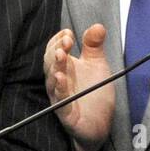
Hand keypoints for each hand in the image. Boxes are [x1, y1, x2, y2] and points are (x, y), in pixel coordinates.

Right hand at [45, 23, 112, 150]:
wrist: (99, 124)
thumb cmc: (94, 94)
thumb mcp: (97, 65)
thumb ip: (95, 46)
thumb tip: (97, 25)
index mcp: (64, 68)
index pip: (55, 50)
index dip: (59, 40)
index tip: (68, 32)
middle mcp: (58, 81)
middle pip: (50, 62)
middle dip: (57, 50)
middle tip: (67, 41)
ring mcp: (60, 96)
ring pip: (52, 80)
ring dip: (56, 66)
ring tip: (62, 55)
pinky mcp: (65, 112)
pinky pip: (59, 100)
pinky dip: (60, 89)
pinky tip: (62, 79)